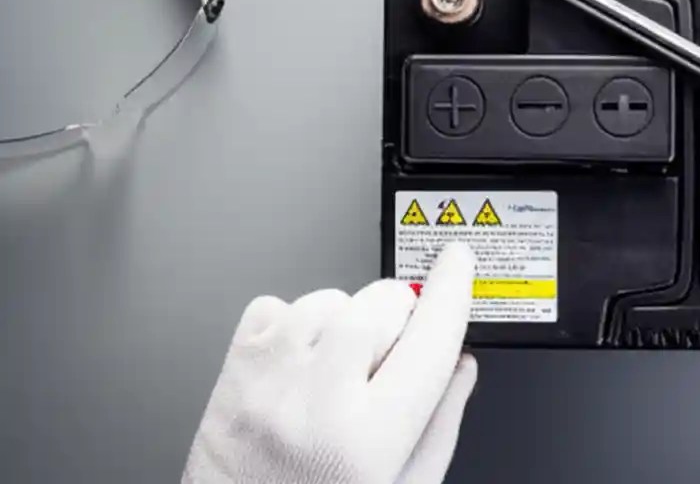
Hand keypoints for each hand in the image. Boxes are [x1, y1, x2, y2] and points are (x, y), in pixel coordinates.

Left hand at [182, 242, 476, 483]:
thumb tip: (461, 361)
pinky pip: (275, 306)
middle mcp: (314, 405)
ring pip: (329, 299)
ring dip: (347, 320)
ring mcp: (267, 383)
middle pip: (379, 306)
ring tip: (340, 370)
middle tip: (390, 358)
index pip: (429, 341)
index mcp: (368, 440)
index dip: (452, 292)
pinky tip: (302, 365)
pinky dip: (296, 323)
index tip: (458, 263)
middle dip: (398, 318)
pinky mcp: (232, 370)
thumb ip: (440, 422)